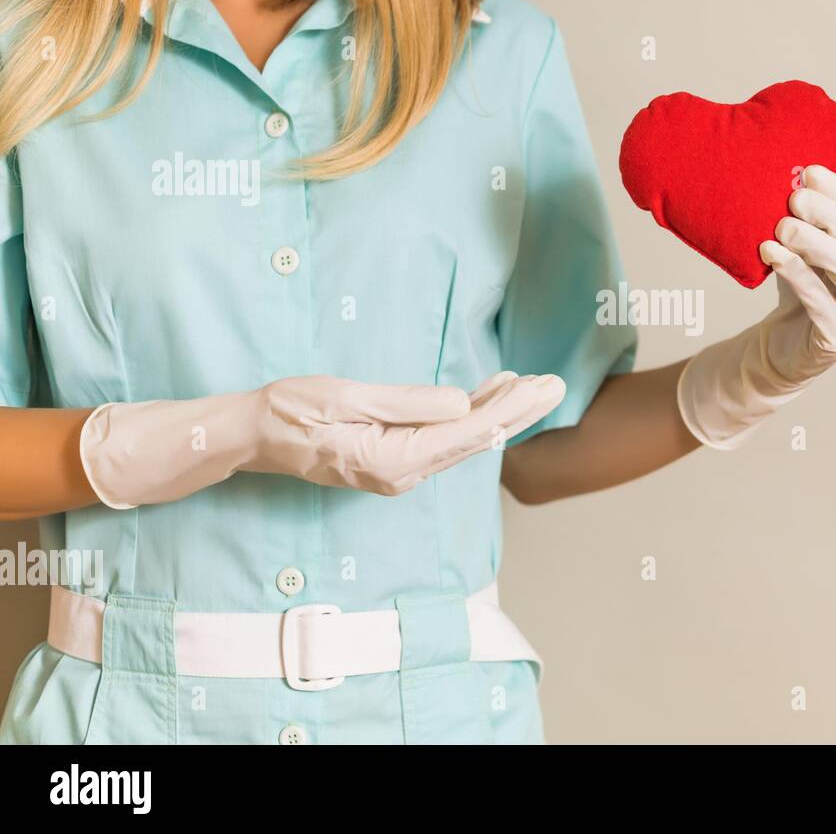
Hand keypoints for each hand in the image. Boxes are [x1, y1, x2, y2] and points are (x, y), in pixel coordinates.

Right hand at [248, 371, 564, 494]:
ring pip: (464, 441)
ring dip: (500, 413)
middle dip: (519, 412)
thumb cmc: (292, 411)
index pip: (468, 433)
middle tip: (557, 385)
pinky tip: (493, 396)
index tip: (543, 388)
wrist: (255, 436)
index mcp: (394, 459)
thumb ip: (406, 404)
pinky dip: (472, 417)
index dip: (511, 409)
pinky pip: (444, 441)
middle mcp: (404, 474)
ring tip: (535, 385)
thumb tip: (464, 404)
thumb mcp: (346, 397)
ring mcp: (400, 472)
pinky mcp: (395, 462)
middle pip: (476, 441)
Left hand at [676, 164, 835, 448]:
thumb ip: (810, 217)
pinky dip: (795, 273)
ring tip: (781, 226)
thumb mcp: (808, 246)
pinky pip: (821, 303)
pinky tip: (770, 252)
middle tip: (795, 199)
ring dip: (816, 245)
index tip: (810, 171)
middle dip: (834, 217)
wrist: (783, 344)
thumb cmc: (802, 285)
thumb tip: (794, 173)